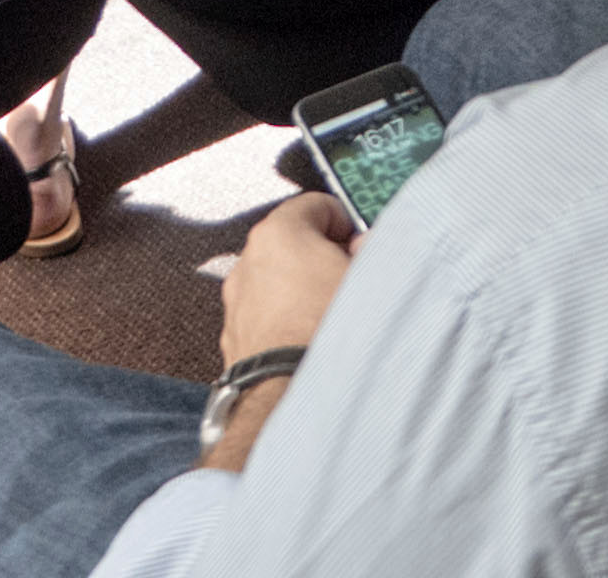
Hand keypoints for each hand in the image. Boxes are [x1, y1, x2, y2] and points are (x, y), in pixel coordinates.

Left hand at [202, 191, 358, 466]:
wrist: (291, 403)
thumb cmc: (330, 336)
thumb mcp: (372, 280)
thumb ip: (373, 249)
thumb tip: (366, 246)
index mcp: (279, 233)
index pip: (317, 204)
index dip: (346, 223)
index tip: (363, 246)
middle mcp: (248, 262)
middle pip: (294, 245)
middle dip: (324, 260)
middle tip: (354, 283)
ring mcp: (236, 305)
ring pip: (279, 286)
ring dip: (304, 296)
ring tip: (335, 323)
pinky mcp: (233, 343)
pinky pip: (267, 322)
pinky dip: (287, 328)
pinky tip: (312, 348)